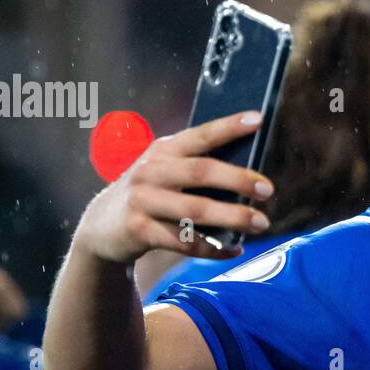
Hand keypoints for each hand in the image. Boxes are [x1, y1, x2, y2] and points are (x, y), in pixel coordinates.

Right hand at [72, 111, 273, 263]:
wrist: (101, 226)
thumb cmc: (149, 194)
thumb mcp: (163, 170)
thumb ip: (194, 167)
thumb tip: (249, 175)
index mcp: (163, 150)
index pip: (200, 135)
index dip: (228, 126)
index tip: (257, 119)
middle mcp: (151, 171)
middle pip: (201, 172)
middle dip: (238, 179)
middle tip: (267, 189)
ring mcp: (143, 201)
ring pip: (195, 210)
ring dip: (233, 217)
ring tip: (260, 223)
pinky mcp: (139, 231)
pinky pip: (184, 242)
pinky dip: (213, 249)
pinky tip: (234, 249)